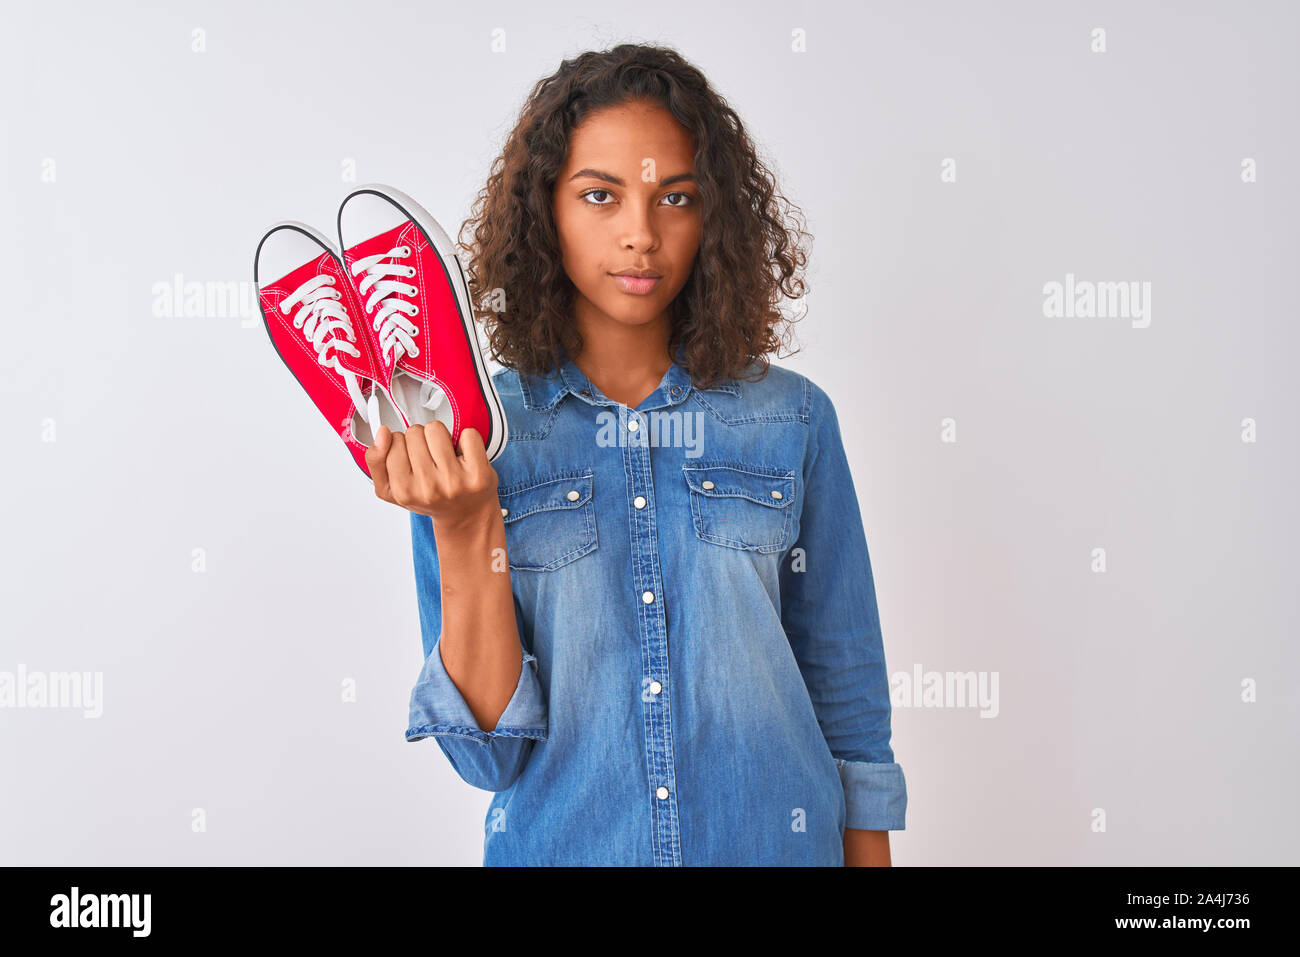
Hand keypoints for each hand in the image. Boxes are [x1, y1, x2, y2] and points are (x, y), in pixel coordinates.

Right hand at [365, 422, 499, 532]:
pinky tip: (464, 457)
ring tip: (446, 457)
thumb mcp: (391, 489)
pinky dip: (467, 440)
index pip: (394, 440)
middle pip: (415, 431)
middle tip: (431, 460)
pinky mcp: (479, 473)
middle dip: (422, 440)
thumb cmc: (430, 498)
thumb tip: (381, 433)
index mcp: (403, 490)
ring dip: (442, 437)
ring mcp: (455, 480)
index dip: (403, 445)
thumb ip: (376, 461)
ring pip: (437, 429)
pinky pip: (468, 434)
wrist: (466, 516)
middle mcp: (429, 487)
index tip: (412, 459)